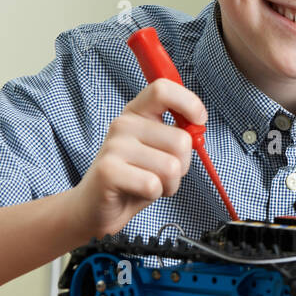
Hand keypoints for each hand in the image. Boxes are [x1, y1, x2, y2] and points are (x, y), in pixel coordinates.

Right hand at [68, 79, 207, 239]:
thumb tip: (197, 127)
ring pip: (171, 166)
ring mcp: (114, 146)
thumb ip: (177, 134)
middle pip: (181, 139)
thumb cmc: (134, 176)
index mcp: (137, 112)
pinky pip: (153, 185)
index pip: (163, 89)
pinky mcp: (108, 171)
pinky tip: (139, 192)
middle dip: (183, 165)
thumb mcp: (159, 149)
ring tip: (151, 184)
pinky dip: (155, 194)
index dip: (189, 103)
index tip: (199, 121)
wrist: (96, 206)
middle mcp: (123, 124)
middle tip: (163, 173)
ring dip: (169, 183)